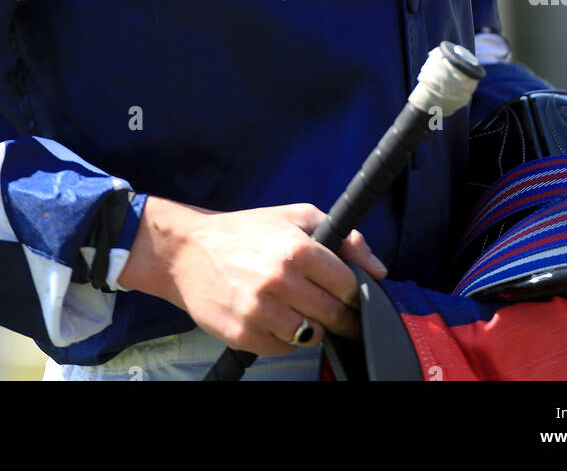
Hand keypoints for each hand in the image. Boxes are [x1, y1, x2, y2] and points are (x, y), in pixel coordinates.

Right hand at [120, 196, 387, 356]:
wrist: (187, 250)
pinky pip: (283, 349)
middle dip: (340, 315)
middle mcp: (280, 279)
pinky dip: (285, 338)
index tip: (352, 295)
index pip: (348, 285)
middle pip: (333, 315)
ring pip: (310, 336)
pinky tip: (275, 318)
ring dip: (312, 327)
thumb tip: (379, 270)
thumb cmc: (245, 231)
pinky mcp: (243, 334)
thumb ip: (344, 238)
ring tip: (298, 310)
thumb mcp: (296, 217)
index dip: (354, 292)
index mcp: (297, 248)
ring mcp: (260, 310)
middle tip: (336, 311)